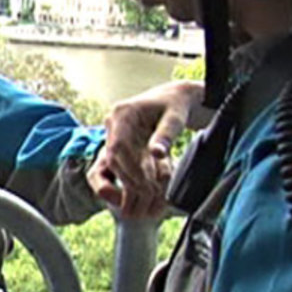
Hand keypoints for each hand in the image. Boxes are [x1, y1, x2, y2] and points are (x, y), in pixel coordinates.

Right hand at [88, 81, 207, 218]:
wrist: (175, 97)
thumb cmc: (177, 105)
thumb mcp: (175, 118)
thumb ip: (166, 135)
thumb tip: (157, 153)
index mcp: (123, 112)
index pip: (118, 145)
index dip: (130, 167)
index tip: (146, 184)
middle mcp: (113, 120)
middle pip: (113, 155)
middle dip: (129, 176)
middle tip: (148, 194)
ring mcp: (114, 130)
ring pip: (114, 161)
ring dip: (129, 178)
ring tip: (148, 193)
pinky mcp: (119, 138)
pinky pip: (119, 161)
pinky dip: (131, 174)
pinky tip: (144, 185)